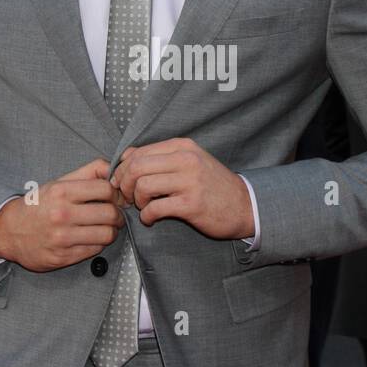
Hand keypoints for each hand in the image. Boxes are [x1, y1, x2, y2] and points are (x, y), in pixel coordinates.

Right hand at [0, 157, 125, 271]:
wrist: (8, 231)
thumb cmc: (37, 205)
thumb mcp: (59, 182)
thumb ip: (88, 172)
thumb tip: (115, 167)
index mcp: (62, 192)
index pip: (106, 189)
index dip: (115, 194)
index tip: (115, 198)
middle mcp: (62, 214)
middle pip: (110, 213)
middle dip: (117, 215)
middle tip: (114, 216)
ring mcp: (62, 237)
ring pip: (107, 234)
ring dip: (111, 232)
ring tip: (104, 228)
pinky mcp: (63, 256)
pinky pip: (95, 250)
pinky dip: (97, 244)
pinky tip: (89, 239)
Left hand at [111, 137, 254, 239]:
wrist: (245, 205)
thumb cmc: (212, 185)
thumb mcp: (190, 161)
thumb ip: (161, 157)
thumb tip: (126, 157)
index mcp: (183, 147)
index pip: (138, 152)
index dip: (123, 169)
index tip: (122, 183)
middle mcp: (186, 160)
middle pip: (136, 167)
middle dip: (125, 184)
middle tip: (128, 197)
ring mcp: (189, 181)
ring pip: (143, 186)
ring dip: (137, 201)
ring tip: (143, 207)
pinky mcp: (191, 204)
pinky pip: (155, 208)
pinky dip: (146, 216)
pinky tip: (151, 219)